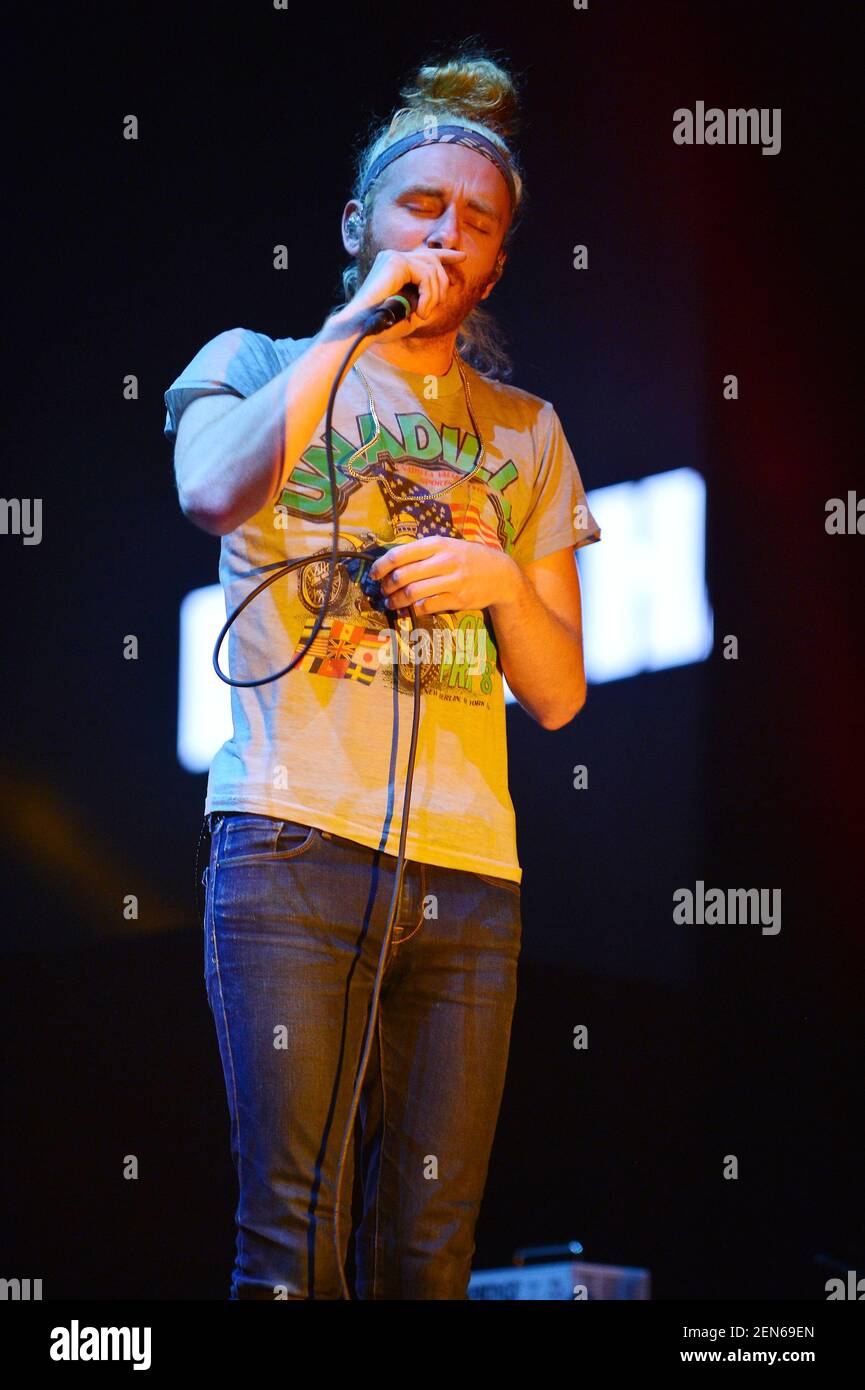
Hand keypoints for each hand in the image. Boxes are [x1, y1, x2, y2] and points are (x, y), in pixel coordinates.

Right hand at [326, 246, 467, 345]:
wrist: (364, 327)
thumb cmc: (385, 325)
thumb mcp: (412, 311)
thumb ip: (427, 298)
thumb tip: (445, 289)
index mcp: (396, 266)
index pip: (426, 255)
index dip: (447, 255)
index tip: (463, 257)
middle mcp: (394, 257)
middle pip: (433, 260)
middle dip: (441, 285)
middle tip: (435, 307)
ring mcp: (394, 256)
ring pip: (431, 269)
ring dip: (433, 296)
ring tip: (423, 314)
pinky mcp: (395, 261)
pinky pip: (425, 275)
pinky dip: (427, 296)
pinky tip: (420, 312)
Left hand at [368, 535, 518, 614]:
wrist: (501, 575)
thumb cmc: (469, 558)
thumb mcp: (449, 546)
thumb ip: (424, 552)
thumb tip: (392, 562)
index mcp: (438, 544)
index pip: (400, 554)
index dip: (381, 565)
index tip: (373, 573)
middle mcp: (444, 560)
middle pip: (402, 575)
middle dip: (386, 586)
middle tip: (382, 591)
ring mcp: (452, 581)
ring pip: (412, 593)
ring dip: (395, 600)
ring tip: (390, 602)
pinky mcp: (457, 599)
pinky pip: (427, 606)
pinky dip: (413, 609)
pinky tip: (409, 609)